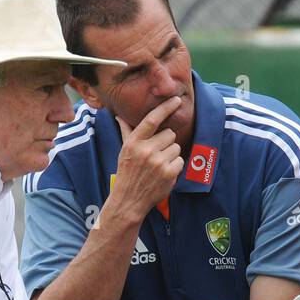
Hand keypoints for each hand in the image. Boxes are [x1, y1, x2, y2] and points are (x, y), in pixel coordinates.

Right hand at [110, 96, 184, 222]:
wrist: (129, 200)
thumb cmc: (127, 172)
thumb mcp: (124, 150)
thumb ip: (126, 132)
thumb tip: (119, 116)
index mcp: (134, 142)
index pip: (152, 119)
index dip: (165, 107)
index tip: (175, 99)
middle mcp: (146, 150)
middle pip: (169, 134)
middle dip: (166, 142)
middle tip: (156, 153)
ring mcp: (158, 162)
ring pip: (176, 147)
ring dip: (171, 154)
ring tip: (159, 165)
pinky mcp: (169, 174)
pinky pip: (180, 160)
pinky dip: (175, 166)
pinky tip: (164, 173)